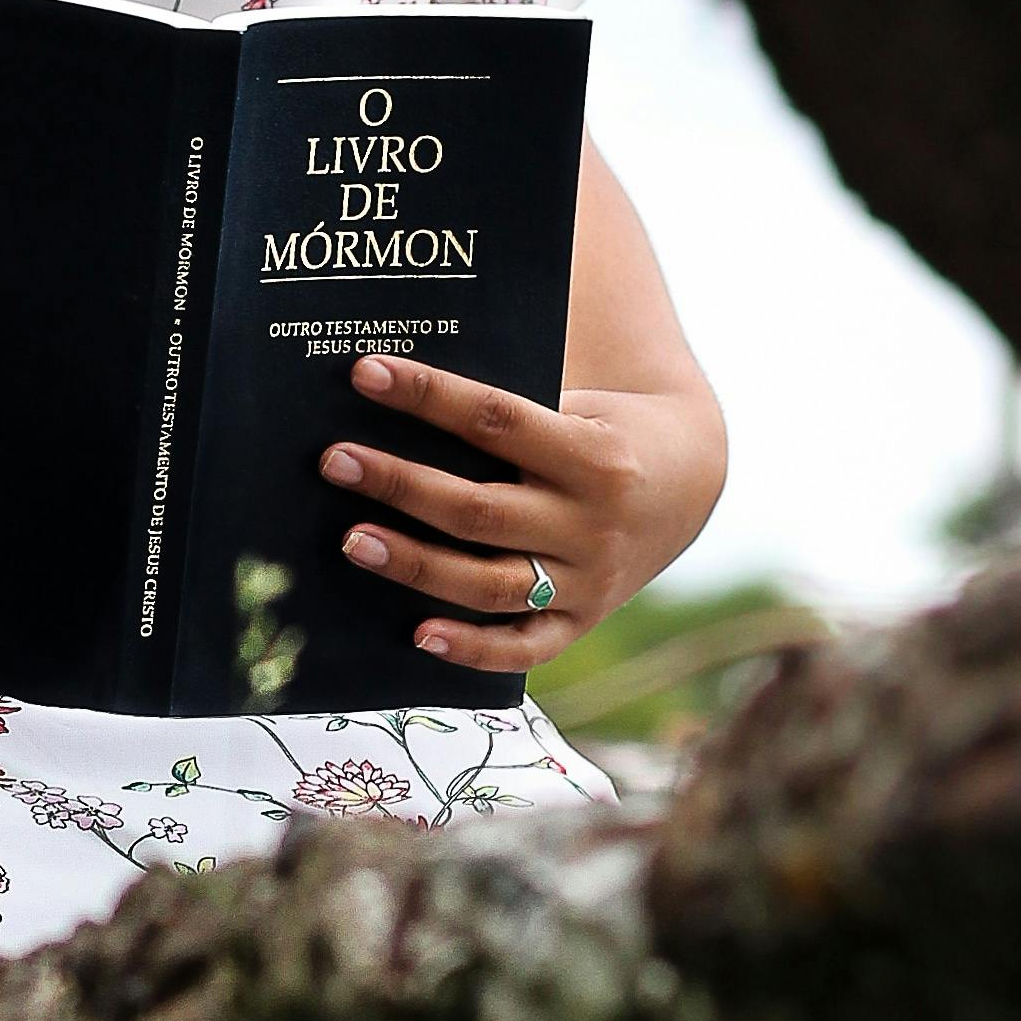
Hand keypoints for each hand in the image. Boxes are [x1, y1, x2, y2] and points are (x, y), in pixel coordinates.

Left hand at [317, 351, 709, 672]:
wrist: (687, 482)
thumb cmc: (602, 426)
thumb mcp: (576, 404)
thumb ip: (506, 416)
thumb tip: (395, 397)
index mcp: (593, 455)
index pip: (495, 420)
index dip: (428, 395)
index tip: (366, 372)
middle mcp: (592, 524)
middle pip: (478, 509)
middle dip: (400, 484)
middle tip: (333, 460)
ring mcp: (589, 582)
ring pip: (489, 582)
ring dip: (415, 564)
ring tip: (351, 539)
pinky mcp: (582, 623)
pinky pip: (523, 647)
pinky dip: (472, 647)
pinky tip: (417, 634)